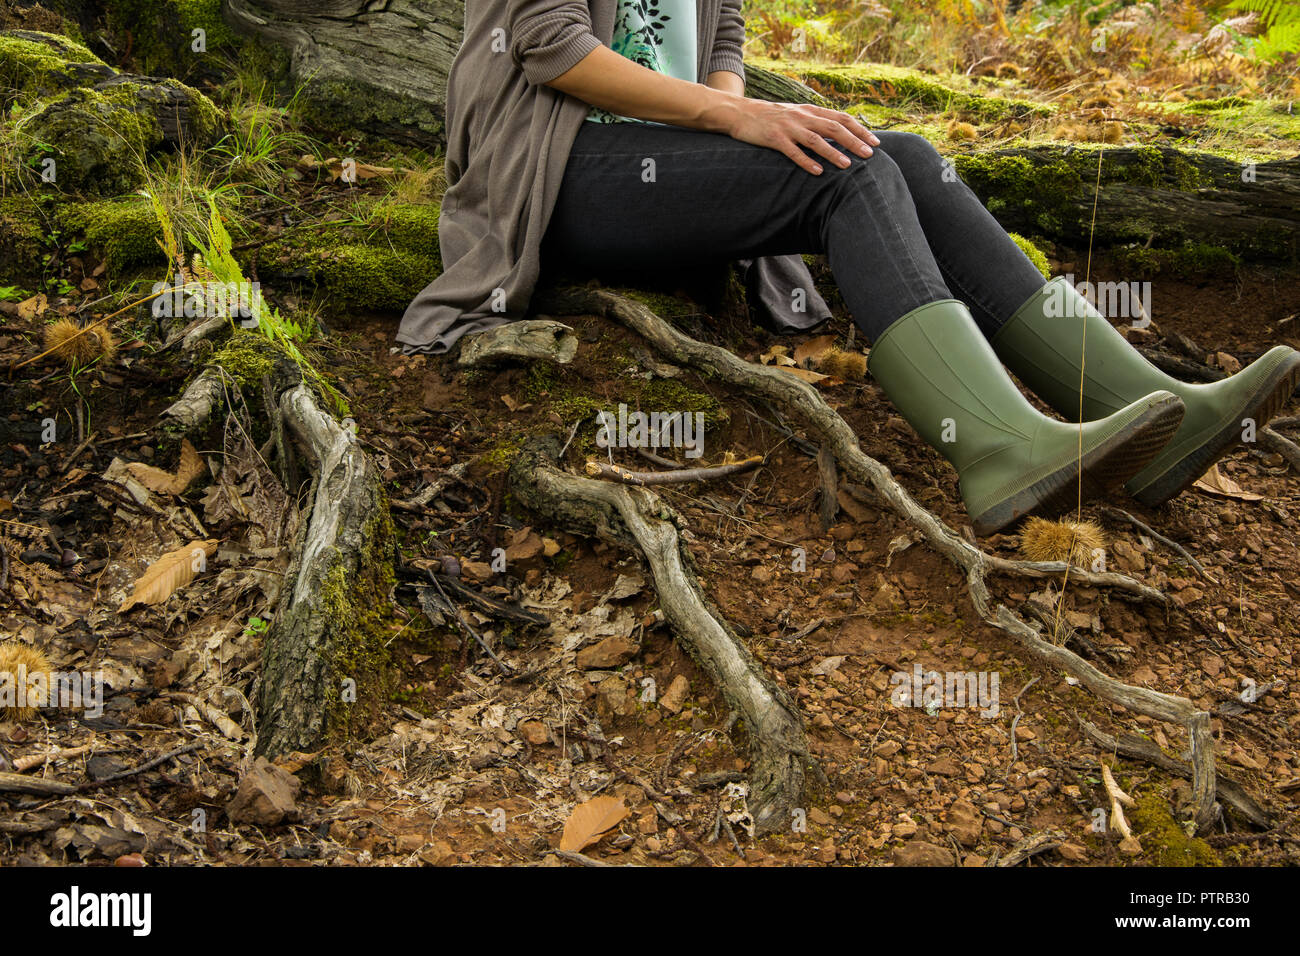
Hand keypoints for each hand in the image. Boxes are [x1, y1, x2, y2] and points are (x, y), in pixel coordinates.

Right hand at [725, 99, 879, 174]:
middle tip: (870, 154)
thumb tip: (836, 132)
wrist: (739, 112)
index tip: (875, 141)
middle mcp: (802, 117)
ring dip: (833, 153)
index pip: (841, 118)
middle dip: (854, 141)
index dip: (860, 129)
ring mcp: (788, 127)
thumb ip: (814, 121)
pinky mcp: (774, 138)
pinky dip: (806, 161)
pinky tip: (817, 172)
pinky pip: (793, 151)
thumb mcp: (795, 114)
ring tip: (848, 165)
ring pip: (816, 140)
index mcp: (810, 111)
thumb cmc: (769, 117)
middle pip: (833, 128)